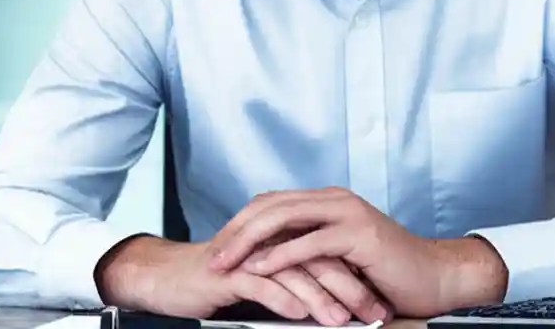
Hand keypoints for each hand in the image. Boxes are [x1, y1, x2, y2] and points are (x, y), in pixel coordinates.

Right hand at [95, 234, 380, 324]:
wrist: (173, 278)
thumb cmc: (221, 281)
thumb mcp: (267, 278)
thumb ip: (296, 277)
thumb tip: (335, 300)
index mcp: (284, 234)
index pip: (330, 251)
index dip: (357, 277)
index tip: (381, 304)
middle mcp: (271, 237)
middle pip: (320, 258)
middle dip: (349, 288)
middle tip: (373, 314)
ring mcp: (250, 251)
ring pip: (295, 270)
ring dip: (321, 297)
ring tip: (341, 320)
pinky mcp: (230, 269)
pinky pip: (261, 282)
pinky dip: (283, 298)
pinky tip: (300, 315)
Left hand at [207, 187, 509, 317]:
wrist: (435, 279)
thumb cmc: (388, 275)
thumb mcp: (338, 260)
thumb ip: (307, 252)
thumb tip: (264, 261)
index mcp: (327, 202)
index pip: (270, 203)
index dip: (240, 223)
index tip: (217, 248)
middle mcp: (334, 200)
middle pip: (270, 206)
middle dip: (236, 231)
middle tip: (212, 256)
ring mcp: (347, 213)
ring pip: (285, 218)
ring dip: (250, 242)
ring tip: (227, 262)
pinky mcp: (359, 234)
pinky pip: (311, 242)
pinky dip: (282, 255)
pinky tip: (262, 267)